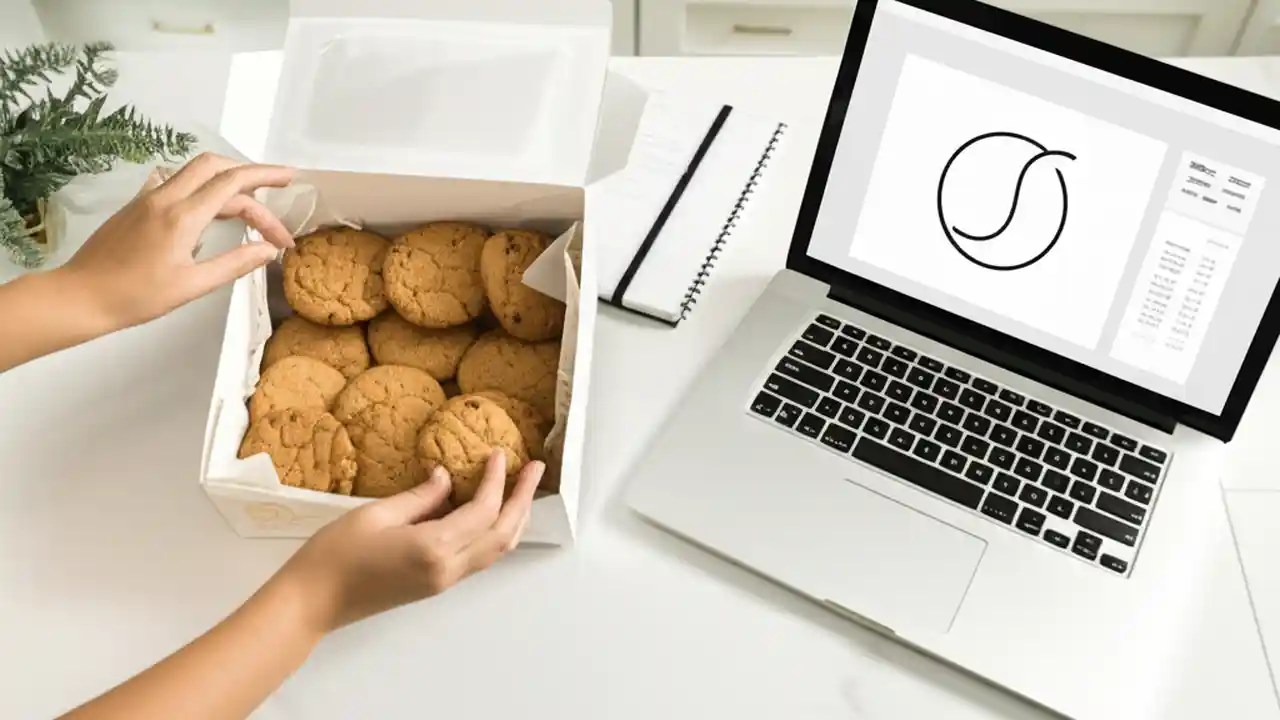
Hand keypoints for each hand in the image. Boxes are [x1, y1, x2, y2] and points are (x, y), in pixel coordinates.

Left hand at [60, 152, 295, 330]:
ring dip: (226, 180)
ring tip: (250, 205)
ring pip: (194, 172)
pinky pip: (176, 184)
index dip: (266, 178)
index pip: (233, 183)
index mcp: (182, 216)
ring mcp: (148, 198)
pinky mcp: (137, 206)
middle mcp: (165, 197)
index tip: (292, 184)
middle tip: (277, 188)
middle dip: (249, 171)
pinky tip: (209, 211)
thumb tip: (268, 250)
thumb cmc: (136, 296)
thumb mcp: (192, 286)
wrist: (80, 296)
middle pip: (214, 165)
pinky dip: (203, 189)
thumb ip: (234, 264)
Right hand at [273, 452, 544, 631]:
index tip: (498, 453)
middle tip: (535, 468)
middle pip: (503, 535)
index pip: (483, 511)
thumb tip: (447, 477)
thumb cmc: (334, 556)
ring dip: (514, 518)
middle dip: (523, 500)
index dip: (496, 480)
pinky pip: (478, 558)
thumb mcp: (375, 514)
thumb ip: (419, 497)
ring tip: (522, 488)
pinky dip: (494, 532)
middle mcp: (447, 569)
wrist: (313, 603)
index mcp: (433, 549)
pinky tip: (490, 511)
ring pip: (496, 550)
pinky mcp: (436, 585)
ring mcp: (443, 581)